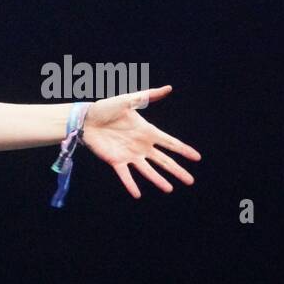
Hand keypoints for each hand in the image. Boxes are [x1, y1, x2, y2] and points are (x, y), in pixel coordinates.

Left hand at [81, 85, 201, 197]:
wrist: (86, 119)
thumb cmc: (106, 108)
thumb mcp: (128, 100)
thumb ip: (148, 96)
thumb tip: (168, 88)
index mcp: (148, 132)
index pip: (171, 143)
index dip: (184, 150)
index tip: (198, 158)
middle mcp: (142, 146)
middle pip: (164, 161)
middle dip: (177, 170)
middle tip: (190, 181)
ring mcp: (129, 155)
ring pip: (148, 170)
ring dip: (158, 180)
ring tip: (169, 189)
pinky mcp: (115, 161)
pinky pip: (125, 175)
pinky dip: (130, 185)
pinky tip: (137, 195)